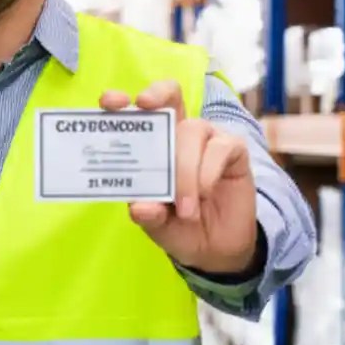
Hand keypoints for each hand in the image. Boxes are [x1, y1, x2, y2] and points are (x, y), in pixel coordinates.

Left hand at [100, 80, 259, 275]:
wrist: (216, 249)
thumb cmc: (179, 226)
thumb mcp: (157, 224)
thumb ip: (148, 214)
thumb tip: (139, 207)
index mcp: (153, 143)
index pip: (137, 112)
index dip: (122, 100)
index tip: (110, 102)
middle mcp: (179, 133)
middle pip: (170, 95)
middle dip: (156, 94)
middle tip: (144, 105)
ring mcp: (208, 138)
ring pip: (192, 130)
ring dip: (185, 170)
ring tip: (184, 208)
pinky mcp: (234, 149)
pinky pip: (220, 148)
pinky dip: (208, 172)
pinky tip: (204, 194)